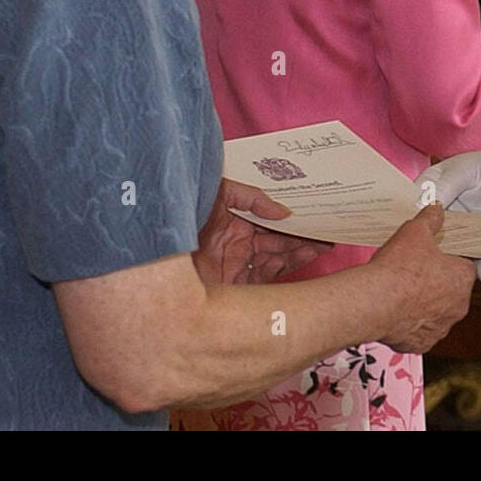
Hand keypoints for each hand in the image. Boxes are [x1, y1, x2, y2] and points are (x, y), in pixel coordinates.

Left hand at [193, 178, 330, 285]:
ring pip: (279, 255)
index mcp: (230, 219)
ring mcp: (238, 264)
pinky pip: (272, 273)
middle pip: (277, 236)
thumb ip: (249, 197)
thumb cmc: (180, 219)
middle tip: (327, 227)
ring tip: (325, 240)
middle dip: (302, 232)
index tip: (312, 208)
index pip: (266, 215)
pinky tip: (310, 254)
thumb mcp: (217, 194)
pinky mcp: (239, 285)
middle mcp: (236, 242)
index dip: (290, 213)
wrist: (153, 262)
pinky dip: (292, 264)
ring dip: (302, 247)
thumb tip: (283, 211)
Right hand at [367, 204, 475, 352]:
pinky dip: (410, 323)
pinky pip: (419, 331)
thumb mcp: (415, 232)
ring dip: (424, 304)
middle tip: (414, 272)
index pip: (465, 266)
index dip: (448, 260)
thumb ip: (430, 220)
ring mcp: (440, 327)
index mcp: (462, 278)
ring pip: (436, 312)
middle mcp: (458, 306)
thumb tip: (436, 209)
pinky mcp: (421, 343)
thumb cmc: (398, 269)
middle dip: (436, 282)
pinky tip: (395, 310)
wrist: (375, 302)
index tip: (433, 256)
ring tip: (401, 291)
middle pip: (451, 290)